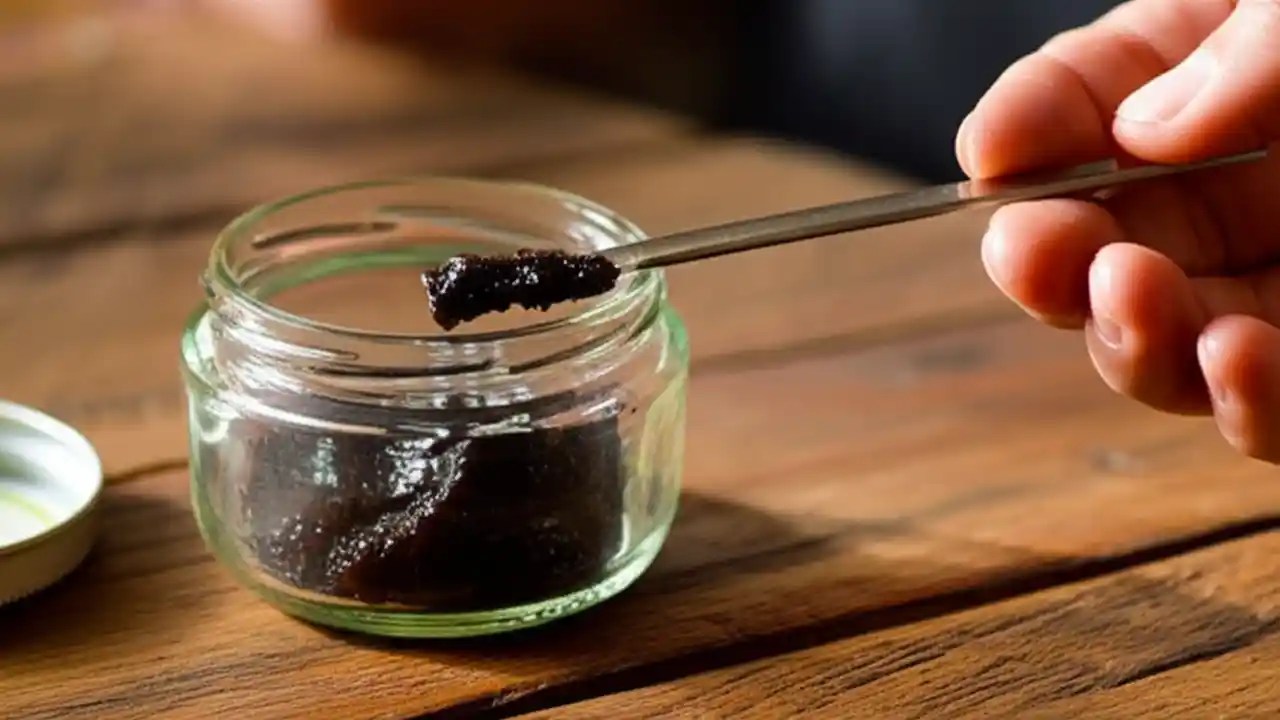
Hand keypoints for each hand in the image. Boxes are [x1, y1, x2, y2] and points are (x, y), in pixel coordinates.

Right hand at [958, 0, 1279, 459]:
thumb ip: (1250, 50)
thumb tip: (1147, 135)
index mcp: (1210, 76)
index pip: (1079, 103)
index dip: (1025, 130)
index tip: (991, 156)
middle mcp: (1231, 190)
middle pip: (1094, 248)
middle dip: (1047, 261)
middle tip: (1035, 252)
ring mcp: (1277, 287)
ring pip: (1161, 346)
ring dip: (1123, 338)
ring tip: (1128, 297)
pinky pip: (1272, 414)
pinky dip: (1242, 408)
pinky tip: (1234, 362)